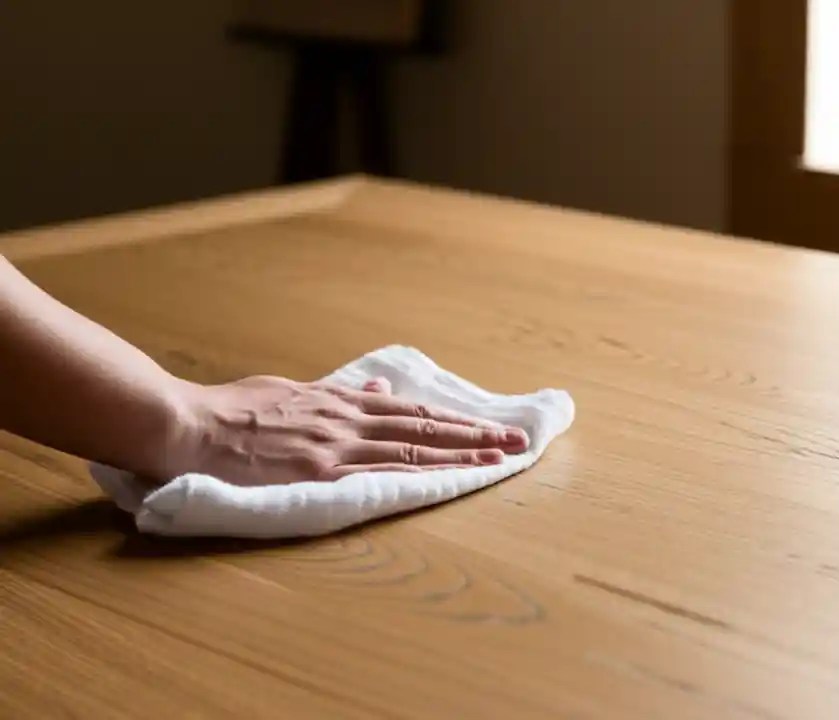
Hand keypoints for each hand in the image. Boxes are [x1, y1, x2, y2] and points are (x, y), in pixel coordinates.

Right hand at [160, 376, 528, 485]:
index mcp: (340, 402)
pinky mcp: (318, 475)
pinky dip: (417, 477)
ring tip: (499, 460)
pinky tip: (446, 480)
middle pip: (424, 427)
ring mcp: (335, 448)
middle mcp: (347, 421)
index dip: (455, 421)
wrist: (188, 425)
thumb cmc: (232, 410)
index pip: (412, 411)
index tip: (490, 428)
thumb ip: (338, 392)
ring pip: (411, 449)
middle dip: (474, 435)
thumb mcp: (292, 389)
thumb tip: (378, 386)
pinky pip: (377, 476)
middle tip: (517, 441)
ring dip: (458, 455)